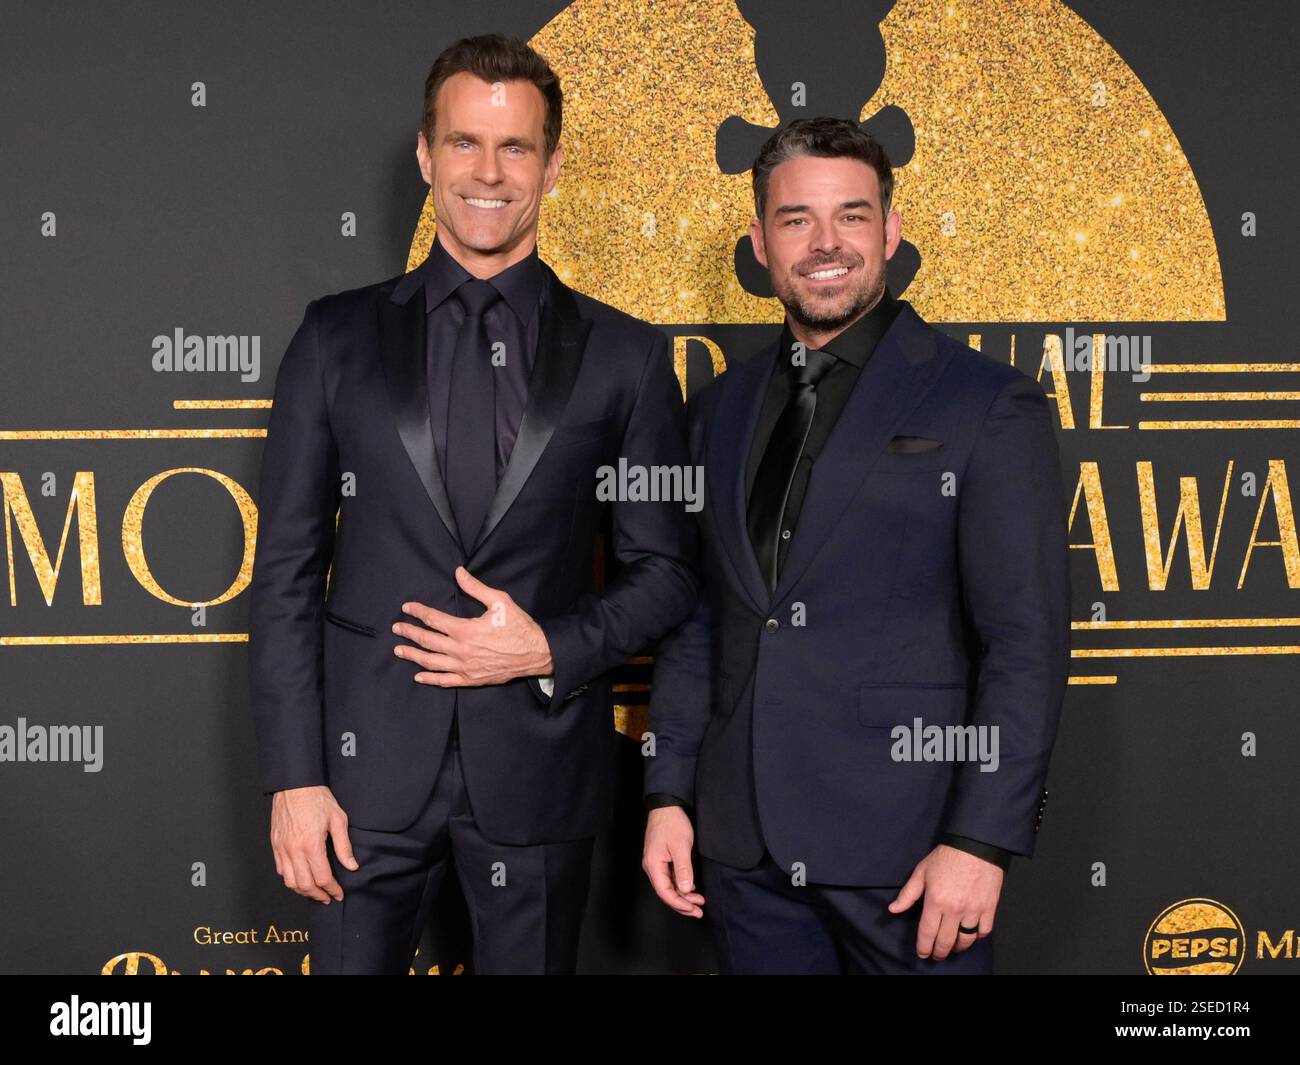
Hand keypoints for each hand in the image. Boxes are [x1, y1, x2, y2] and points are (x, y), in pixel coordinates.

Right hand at [270, 785, 357, 903]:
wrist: (294, 785)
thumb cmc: (317, 799)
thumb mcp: (338, 819)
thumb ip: (344, 846)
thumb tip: (351, 865)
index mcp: (311, 844)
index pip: (322, 878)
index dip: (332, 889)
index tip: (339, 893)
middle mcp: (294, 850)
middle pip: (305, 885)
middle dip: (318, 895)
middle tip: (328, 897)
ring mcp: (282, 848)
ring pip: (290, 881)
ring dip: (303, 891)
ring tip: (315, 892)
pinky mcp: (275, 845)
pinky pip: (280, 870)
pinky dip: (290, 879)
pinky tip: (300, 879)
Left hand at [392, 566, 552, 686]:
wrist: (536, 653)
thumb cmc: (519, 626)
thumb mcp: (500, 601)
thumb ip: (476, 587)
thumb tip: (459, 573)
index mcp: (466, 629)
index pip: (433, 619)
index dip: (418, 612)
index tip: (407, 607)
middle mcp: (461, 650)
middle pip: (427, 641)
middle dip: (409, 633)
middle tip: (396, 628)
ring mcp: (465, 667)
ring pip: (431, 662)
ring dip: (413, 655)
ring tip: (399, 650)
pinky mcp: (471, 679)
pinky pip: (445, 680)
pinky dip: (430, 679)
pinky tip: (418, 676)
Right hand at [642, 806, 704, 916]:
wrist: (666, 806)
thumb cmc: (672, 824)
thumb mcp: (681, 846)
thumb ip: (683, 869)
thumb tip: (685, 890)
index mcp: (653, 865)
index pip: (664, 892)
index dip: (679, 904)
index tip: (694, 909)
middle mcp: (652, 866)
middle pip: (666, 892)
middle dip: (683, 903)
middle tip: (699, 910)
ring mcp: (656, 863)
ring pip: (668, 886)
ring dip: (683, 895)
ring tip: (699, 901)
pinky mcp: (661, 859)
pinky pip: (670, 877)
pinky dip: (681, 885)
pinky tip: (691, 888)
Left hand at [887, 843, 1002, 958]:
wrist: (975, 845)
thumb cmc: (947, 856)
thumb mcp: (921, 872)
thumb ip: (908, 894)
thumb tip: (893, 909)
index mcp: (935, 900)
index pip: (927, 932)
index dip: (923, 947)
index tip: (922, 953)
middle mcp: (954, 909)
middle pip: (945, 941)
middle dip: (939, 952)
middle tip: (936, 955)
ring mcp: (973, 910)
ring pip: (965, 940)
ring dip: (957, 948)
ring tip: (952, 948)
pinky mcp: (989, 908)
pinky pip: (983, 931)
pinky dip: (976, 937)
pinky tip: (970, 936)